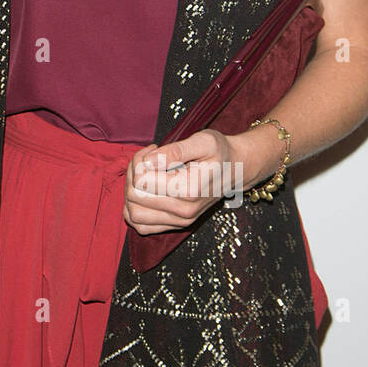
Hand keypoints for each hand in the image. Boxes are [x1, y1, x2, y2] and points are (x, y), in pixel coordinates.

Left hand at [124, 131, 239, 234]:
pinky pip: (141, 226)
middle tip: (148, 158)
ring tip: (146, 174)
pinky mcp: (175, 225)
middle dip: (133, 173)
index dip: (139, 160)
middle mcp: (183, 211)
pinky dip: (134, 209)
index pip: (141, 180)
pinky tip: (145, 190)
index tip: (153, 149)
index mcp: (188, 190)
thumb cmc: (219, 152)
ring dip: (131, 191)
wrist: (236, 170)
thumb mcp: (203, 141)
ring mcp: (179, 221)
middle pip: (133, 197)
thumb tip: (149, 161)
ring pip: (133, 214)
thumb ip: (175, 150)